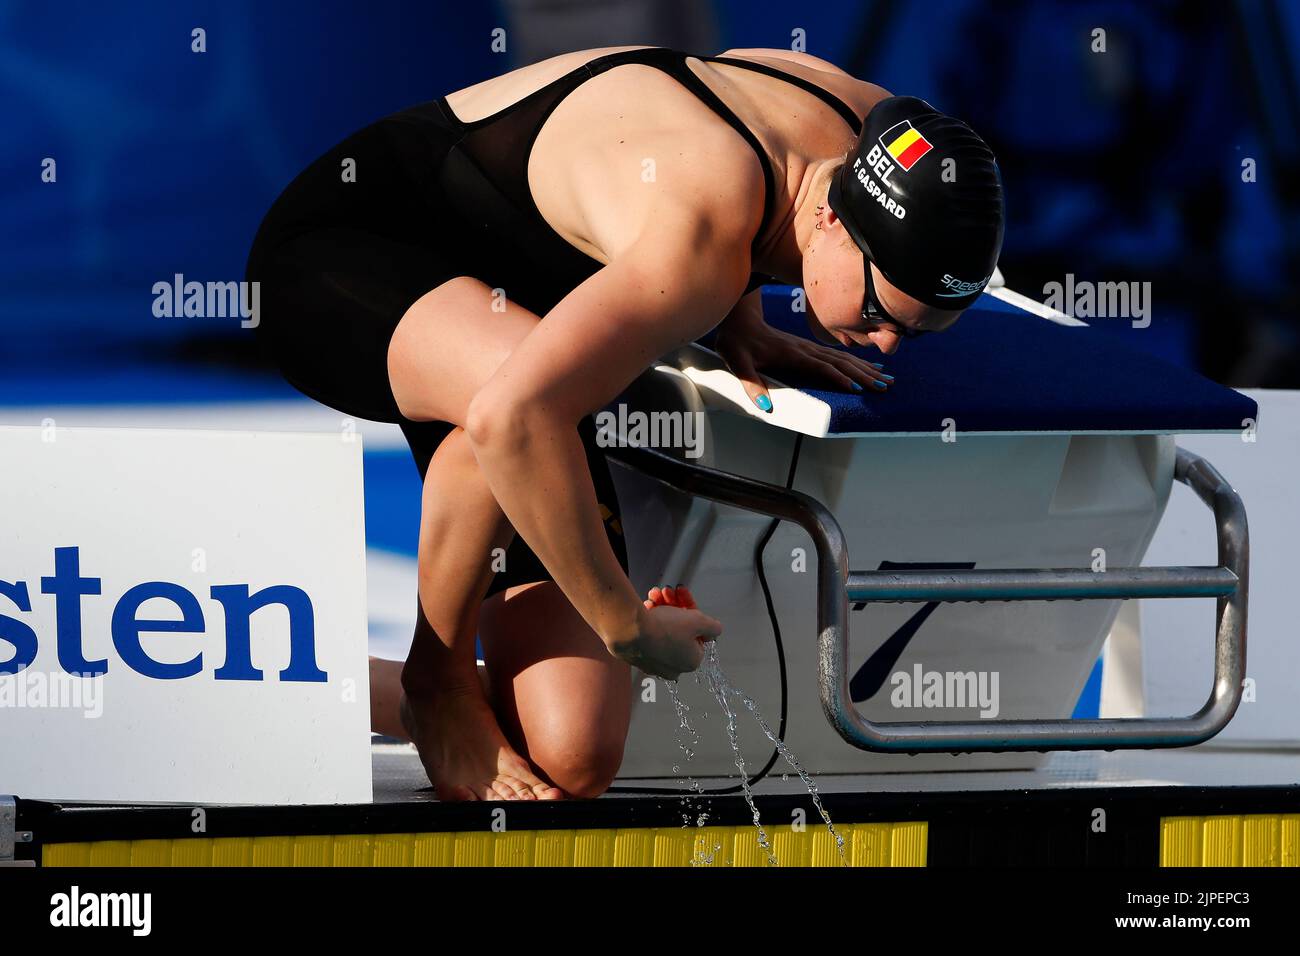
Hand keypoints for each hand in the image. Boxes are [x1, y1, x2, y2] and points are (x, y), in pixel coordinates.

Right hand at [604, 585, 720, 679]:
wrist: (629, 631)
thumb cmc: (666, 628)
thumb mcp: (698, 621)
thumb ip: (713, 626)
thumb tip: (715, 630)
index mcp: (691, 661)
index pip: (697, 634)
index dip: (692, 613)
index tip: (683, 597)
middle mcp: (673, 667)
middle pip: (679, 630)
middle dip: (674, 606)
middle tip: (668, 591)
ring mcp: (654, 663)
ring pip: (662, 630)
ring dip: (661, 608)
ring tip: (654, 594)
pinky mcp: (637, 657)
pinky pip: (647, 635)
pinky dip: (648, 619)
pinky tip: (646, 605)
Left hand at [714, 312, 892, 411]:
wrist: (739, 319)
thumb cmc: (736, 342)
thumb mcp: (737, 362)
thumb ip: (749, 384)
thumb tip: (764, 406)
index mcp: (792, 354)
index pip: (822, 366)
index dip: (840, 378)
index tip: (859, 389)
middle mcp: (805, 349)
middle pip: (840, 362)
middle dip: (864, 375)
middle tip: (884, 387)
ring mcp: (808, 347)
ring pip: (843, 357)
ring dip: (865, 368)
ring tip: (886, 379)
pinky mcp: (809, 347)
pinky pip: (838, 354)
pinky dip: (856, 361)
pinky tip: (869, 366)